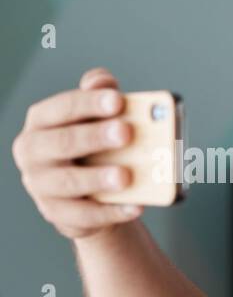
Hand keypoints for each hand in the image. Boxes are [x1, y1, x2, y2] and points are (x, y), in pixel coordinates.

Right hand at [11, 67, 140, 239]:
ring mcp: (40, 185)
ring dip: (98, 178)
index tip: (118, 100)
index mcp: (41, 122)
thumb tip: (103, 81)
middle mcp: (33, 152)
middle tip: (126, 132)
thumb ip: (99, 96)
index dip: (90, 104)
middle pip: (62, 142)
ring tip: (127, 176)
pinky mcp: (56, 213)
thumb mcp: (96, 119)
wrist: (91, 193)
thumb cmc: (94, 148)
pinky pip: (84, 215)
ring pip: (69, 182)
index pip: (62, 108)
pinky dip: (110, 212)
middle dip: (94, 137)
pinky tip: (135, 206)